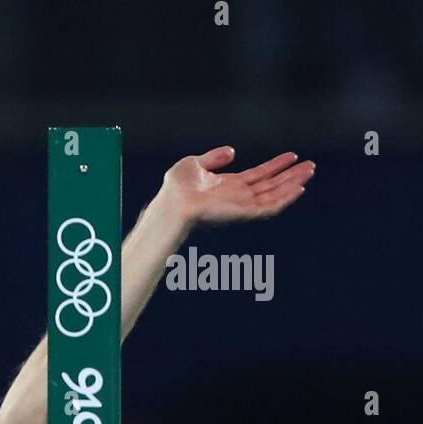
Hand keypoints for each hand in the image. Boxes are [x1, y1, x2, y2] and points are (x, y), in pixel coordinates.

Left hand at [162, 146, 314, 226]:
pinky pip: (269, 207)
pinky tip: (298, 188)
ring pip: (274, 194)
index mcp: (228, 186)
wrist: (172, 202)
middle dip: (291, 175)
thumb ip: (214, 157)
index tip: (292, 156)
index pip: (258, 175)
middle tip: (311, 165)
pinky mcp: (243, 213)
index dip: (275, 165)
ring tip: (310, 171)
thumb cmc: (176, 188)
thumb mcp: (195, 164)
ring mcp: (241, 205)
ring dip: (293, 183)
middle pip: (271, 185)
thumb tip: (232, 151)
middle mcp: (237, 196)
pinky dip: (285, 199)